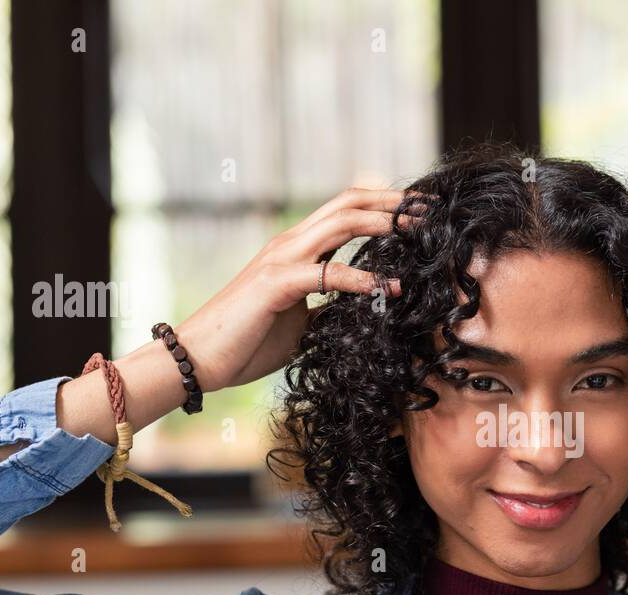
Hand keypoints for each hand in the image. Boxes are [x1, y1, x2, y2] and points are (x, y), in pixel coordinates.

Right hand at [174, 187, 420, 392]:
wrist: (198, 359)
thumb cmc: (247, 343)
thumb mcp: (301, 323)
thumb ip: (328, 309)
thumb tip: (362, 311)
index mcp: (296, 250)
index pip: (344, 212)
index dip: (382, 206)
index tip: (418, 213)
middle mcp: (289, 244)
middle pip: (347, 203)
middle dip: (392, 202)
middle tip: (429, 208)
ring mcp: (280, 260)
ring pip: (340, 224)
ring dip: (383, 223)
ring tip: (418, 230)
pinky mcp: (276, 284)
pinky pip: (327, 273)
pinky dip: (362, 279)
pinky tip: (388, 288)